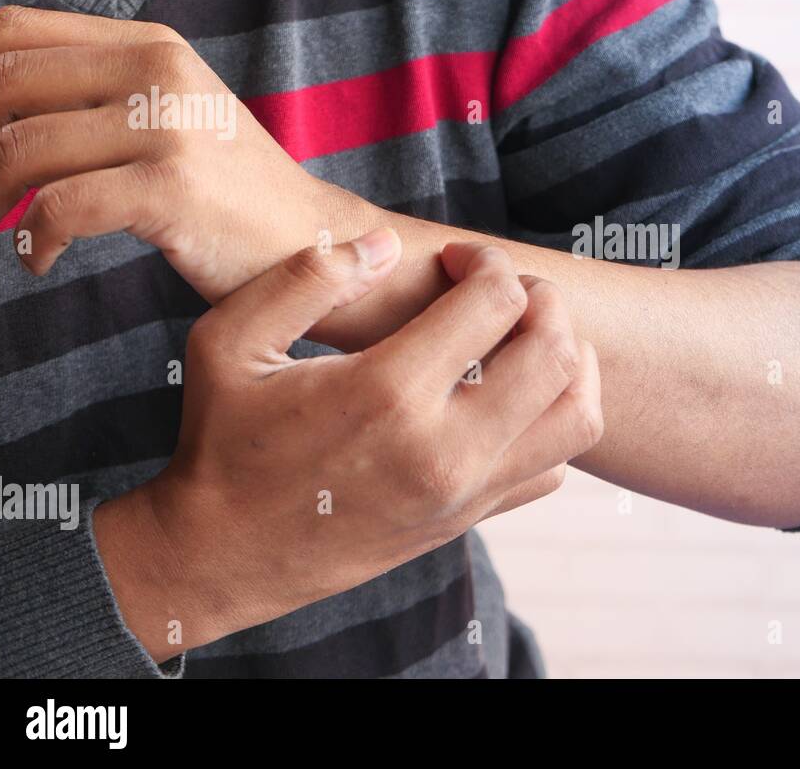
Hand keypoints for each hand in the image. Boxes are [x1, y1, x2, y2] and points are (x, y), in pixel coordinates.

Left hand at [0, 5, 340, 298]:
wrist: (312, 239)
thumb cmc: (229, 190)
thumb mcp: (171, 115)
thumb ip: (98, 94)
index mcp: (152, 45)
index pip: (15, 31)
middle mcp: (160, 72)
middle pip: (4, 85)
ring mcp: (170, 127)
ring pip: (21, 150)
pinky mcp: (173, 188)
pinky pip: (60, 207)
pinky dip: (32, 239)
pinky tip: (38, 259)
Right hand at [94, 233, 602, 659]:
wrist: (220, 556)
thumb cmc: (222, 440)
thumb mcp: (229, 341)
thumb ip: (307, 278)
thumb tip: (388, 244)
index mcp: (387, 392)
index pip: (496, 302)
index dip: (487, 261)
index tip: (458, 260)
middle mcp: (444, 448)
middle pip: (557, 352)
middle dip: (544, 300)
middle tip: (504, 290)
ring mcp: (466, 492)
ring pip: (578, 416)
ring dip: (570, 362)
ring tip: (525, 339)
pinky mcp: (470, 520)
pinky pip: (556, 467)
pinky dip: (551, 423)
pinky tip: (507, 398)